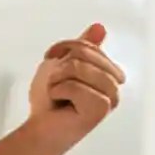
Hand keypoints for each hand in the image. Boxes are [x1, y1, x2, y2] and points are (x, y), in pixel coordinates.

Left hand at [25, 23, 126, 153]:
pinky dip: (58, 92)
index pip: (87, 45)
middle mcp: (114, 84)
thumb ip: (82, 46)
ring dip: (57, 79)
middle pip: (83, 53)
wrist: (41, 127)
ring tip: (59, 94)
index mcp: (108, 71)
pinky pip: (74, 86)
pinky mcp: (101, 109)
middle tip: (56, 85)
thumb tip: (100, 27)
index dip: (64, 51)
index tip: (55, 66)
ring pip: (78, 67)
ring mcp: (111, 97)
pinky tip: (61, 104)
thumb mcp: (62, 63)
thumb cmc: (51, 99)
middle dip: (60, 66)